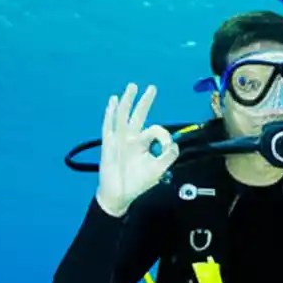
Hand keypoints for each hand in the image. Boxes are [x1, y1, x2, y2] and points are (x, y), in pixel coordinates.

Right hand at [95, 83, 178, 216]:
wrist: (120, 195)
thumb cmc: (137, 182)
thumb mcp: (158, 169)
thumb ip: (168, 156)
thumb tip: (174, 144)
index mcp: (143, 143)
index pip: (155, 130)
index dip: (163, 135)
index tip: (167, 148)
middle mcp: (131, 138)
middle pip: (138, 115)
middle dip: (145, 101)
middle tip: (152, 88)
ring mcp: (118, 139)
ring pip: (123, 115)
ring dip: (128, 101)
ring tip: (132, 86)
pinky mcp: (108, 144)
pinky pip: (108, 125)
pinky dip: (110, 112)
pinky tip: (113, 101)